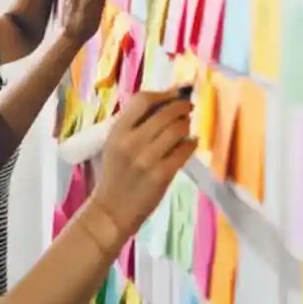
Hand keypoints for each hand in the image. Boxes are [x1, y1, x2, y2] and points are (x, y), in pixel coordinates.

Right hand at [88, 89, 196, 238]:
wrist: (111, 210)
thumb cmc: (114, 174)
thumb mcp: (114, 144)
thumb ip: (133, 125)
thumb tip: (164, 102)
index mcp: (117, 131)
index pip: (143, 100)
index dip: (163, 93)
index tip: (175, 93)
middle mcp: (132, 142)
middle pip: (166, 112)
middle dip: (181, 107)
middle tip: (188, 107)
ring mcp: (147, 159)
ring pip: (178, 130)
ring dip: (186, 124)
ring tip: (186, 126)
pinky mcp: (161, 175)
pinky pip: (184, 151)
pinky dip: (191, 143)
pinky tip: (191, 143)